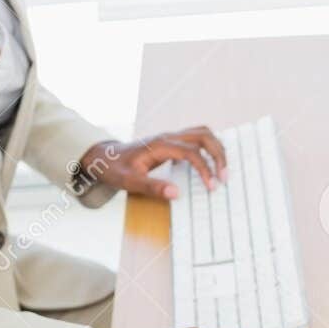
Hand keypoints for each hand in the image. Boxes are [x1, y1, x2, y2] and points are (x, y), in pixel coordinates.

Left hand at [79, 126, 226, 198]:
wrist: (104, 156)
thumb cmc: (115, 169)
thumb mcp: (130, 182)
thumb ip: (153, 187)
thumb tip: (177, 194)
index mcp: (160, 145)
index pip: (192, 152)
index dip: (205, 169)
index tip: (211, 187)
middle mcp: (168, 136)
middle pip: (204, 135)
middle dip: (218, 155)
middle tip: (224, 176)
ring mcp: (170, 137)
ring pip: (202, 133)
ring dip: (216, 149)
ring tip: (222, 170)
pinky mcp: (171, 141)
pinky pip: (196, 138)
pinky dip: (208, 149)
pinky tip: (208, 166)